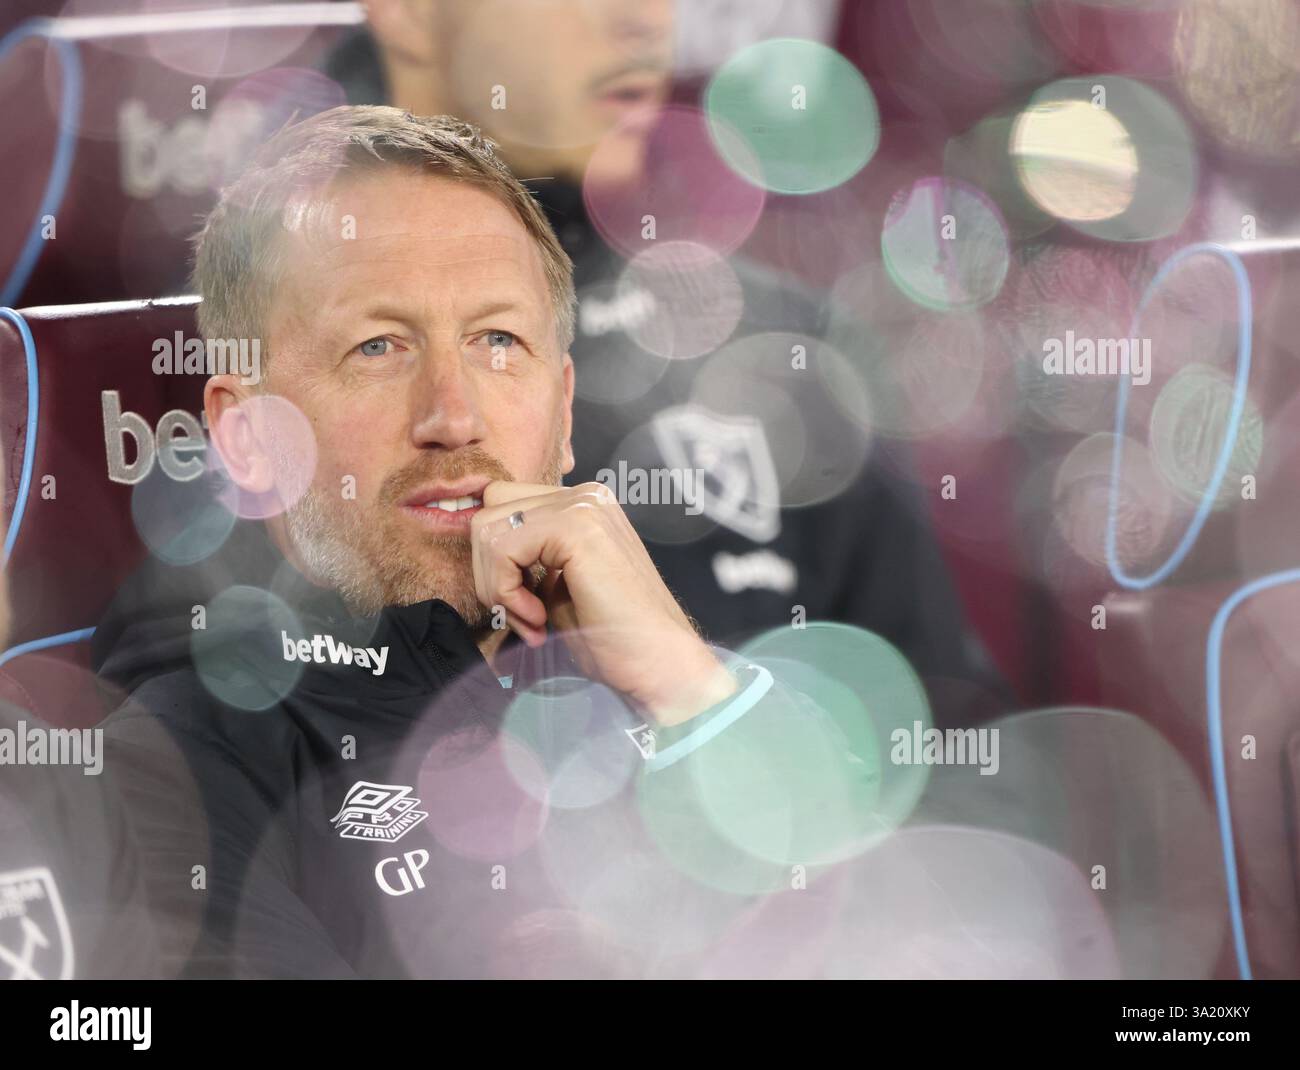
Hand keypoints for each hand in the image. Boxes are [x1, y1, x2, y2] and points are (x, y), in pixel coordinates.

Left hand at [470, 481, 738, 724]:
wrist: (659, 666)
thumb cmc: (613, 639)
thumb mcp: (556, 590)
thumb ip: (527, 562)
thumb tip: (480, 551)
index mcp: (582, 506)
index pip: (502, 508)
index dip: (497, 563)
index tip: (525, 609)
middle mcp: (585, 495)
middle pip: (489, 509)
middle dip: (490, 570)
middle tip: (523, 616)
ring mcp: (583, 505)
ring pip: (487, 527)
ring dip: (497, 585)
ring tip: (534, 621)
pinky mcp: (577, 525)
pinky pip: (502, 547)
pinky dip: (507, 591)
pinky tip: (540, 619)